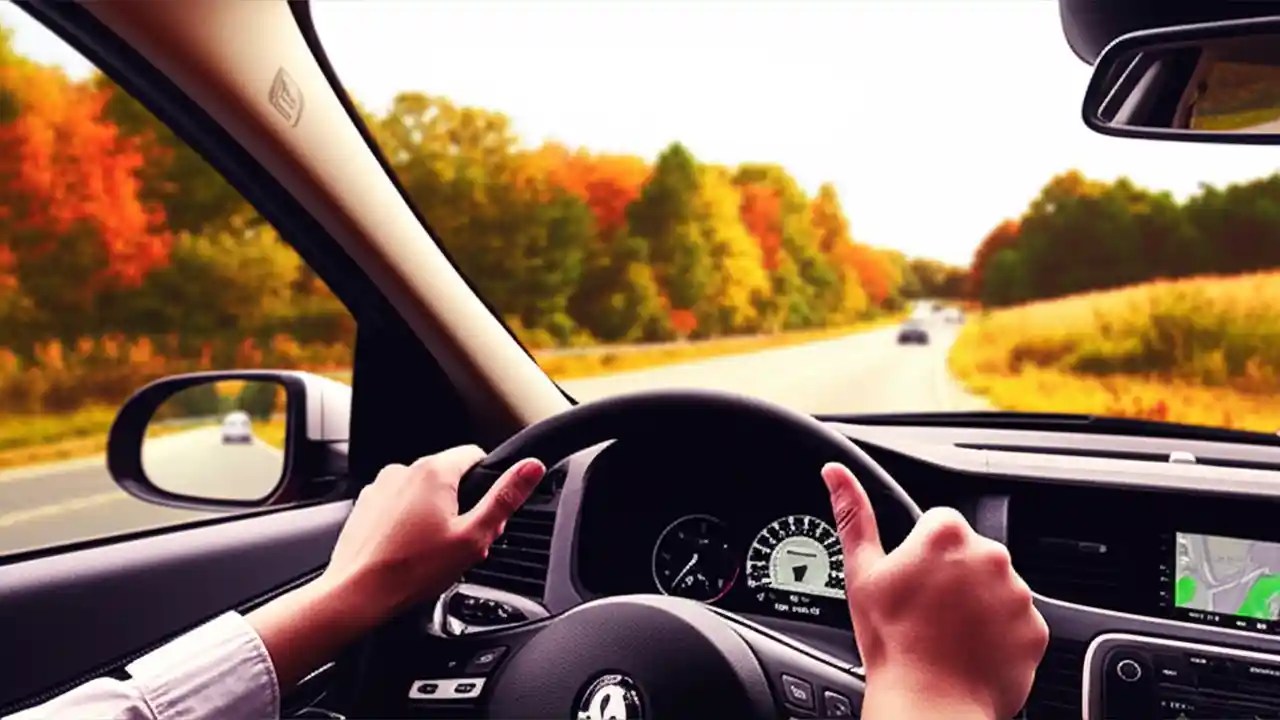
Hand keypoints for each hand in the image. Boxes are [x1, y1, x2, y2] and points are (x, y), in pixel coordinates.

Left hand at [249, 445, 544, 688]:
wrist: (356, 594)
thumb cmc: (412, 570)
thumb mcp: (473, 537)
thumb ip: (505, 499)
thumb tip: (532, 467)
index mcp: (434, 471)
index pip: (476, 456)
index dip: (489, 487)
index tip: (485, 518)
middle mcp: (403, 470)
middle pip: (450, 478)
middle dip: (462, 507)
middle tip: (461, 545)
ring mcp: (380, 487)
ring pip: (424, 494)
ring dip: (435, 516)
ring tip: (433, 553)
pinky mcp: (366, 506)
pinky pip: (399, 506)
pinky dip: (408, 524)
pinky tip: (409, 553)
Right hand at [822, 462, 1047, 719]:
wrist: (928, 705)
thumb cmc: (890, 642)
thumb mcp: (861, 573)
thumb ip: (853, 515)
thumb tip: (835, 471)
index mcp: (946, 535)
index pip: (940, 524)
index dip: (922, 553)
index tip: (912, 581)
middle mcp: (990, 555)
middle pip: (970, 554)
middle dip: (953, 576)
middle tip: (926, 612)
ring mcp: (1016, 594)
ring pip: (994, 588)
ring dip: (977, 605)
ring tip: (947, 635)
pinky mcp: (1034, 629)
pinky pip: (1016, 624)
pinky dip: (998, 635)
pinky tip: (970, 651)